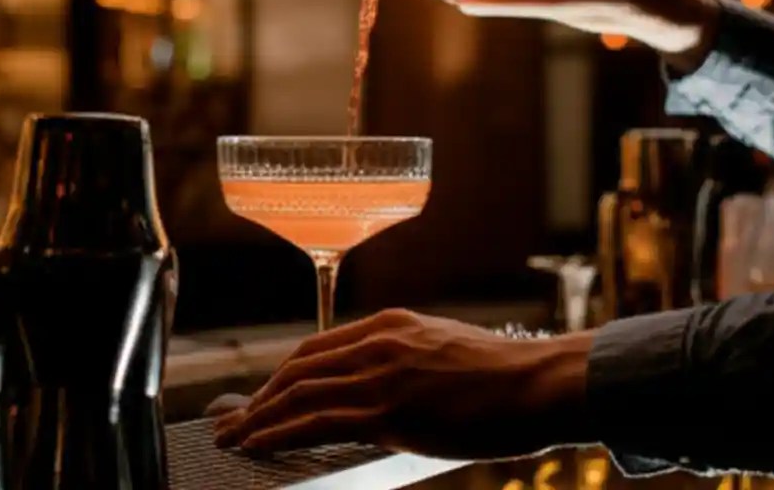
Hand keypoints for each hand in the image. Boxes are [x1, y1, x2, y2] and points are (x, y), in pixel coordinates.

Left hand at [212, 309, 594, 458]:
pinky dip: (279, 434)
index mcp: (392, 326)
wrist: (540, 382)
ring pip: (298, 394)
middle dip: (259, 398)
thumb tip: (388, 398)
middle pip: (298, 369)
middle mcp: (378, 342)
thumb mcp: (446, 354)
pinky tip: (259, 447)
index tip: (263, 398)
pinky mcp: (388, 410)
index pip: (318, 348)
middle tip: (233, 422)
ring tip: (233, 440)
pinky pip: (316, 422)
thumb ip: (409, 366)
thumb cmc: (506, 377)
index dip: (282, 376)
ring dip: (257, 419)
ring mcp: (381, 375)